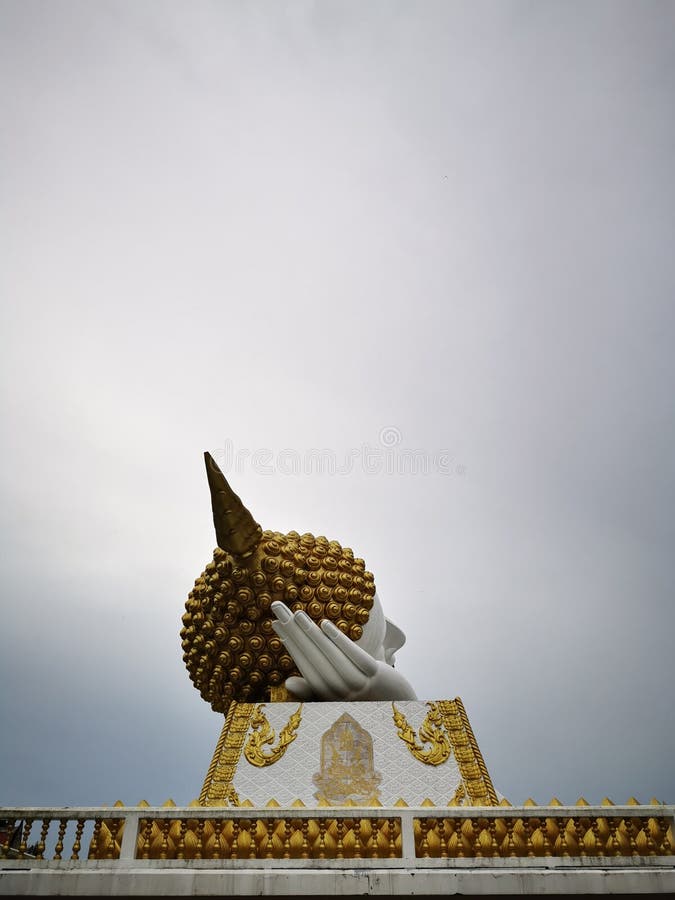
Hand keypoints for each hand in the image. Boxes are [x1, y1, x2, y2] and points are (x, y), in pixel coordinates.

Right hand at [271, 601, 416, 700]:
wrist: (401, 709)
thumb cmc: (366, 699)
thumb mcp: (339, 696)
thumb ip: (314, 690)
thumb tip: (287, 682)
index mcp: (328, 696)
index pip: (303, 664)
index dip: (289, 643)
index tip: (275, 622)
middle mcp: (340, 693)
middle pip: (312, 658)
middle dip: (293, 632)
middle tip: (277, 608)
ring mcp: (359, 684)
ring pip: (330, 657)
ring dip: (312, 635)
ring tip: (297, 615)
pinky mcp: (377, 676)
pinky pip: (355, 657)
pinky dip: (339, 642)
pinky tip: (326, 624)